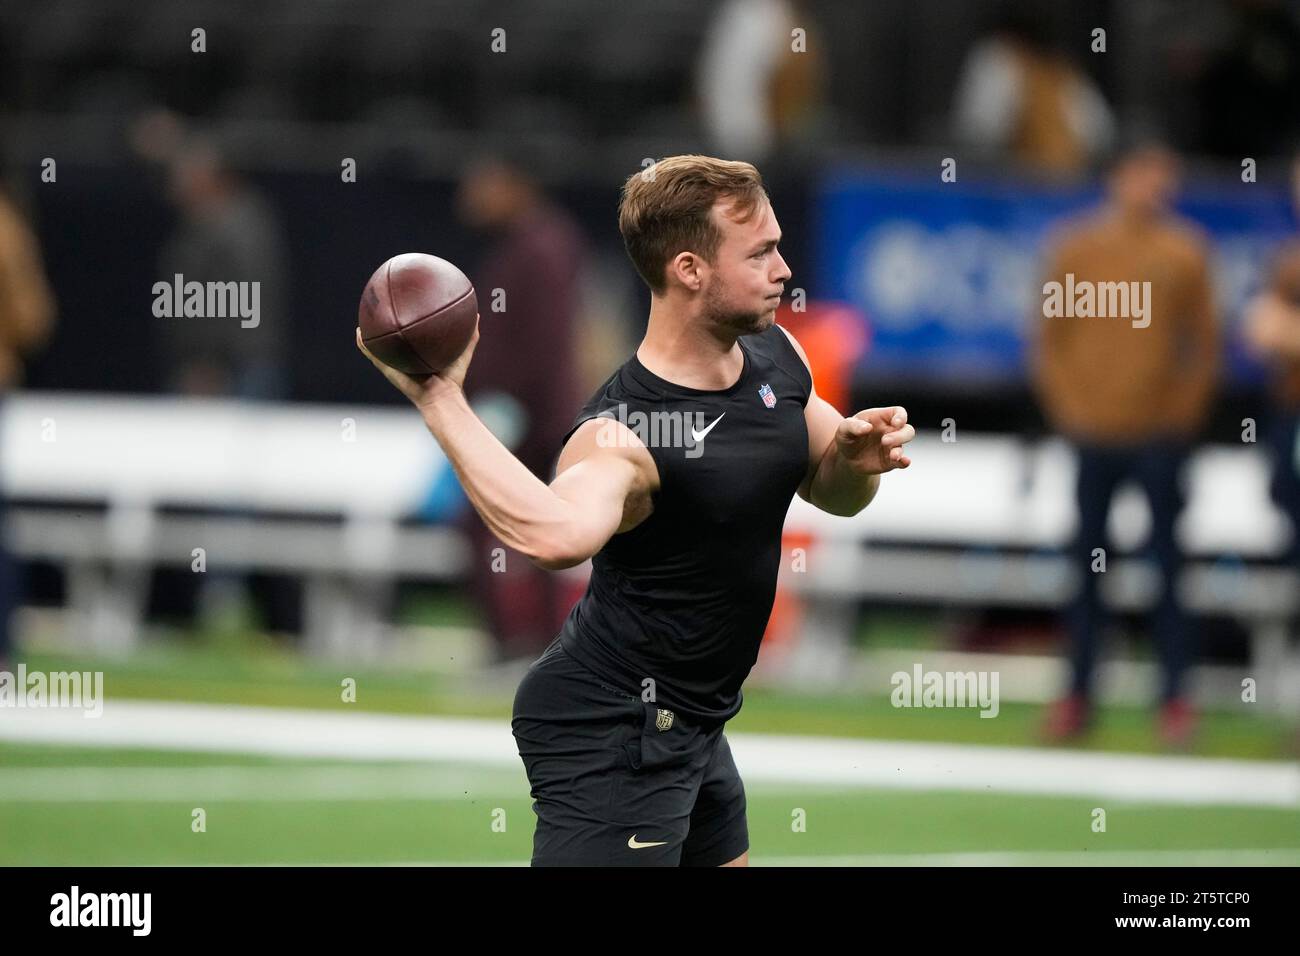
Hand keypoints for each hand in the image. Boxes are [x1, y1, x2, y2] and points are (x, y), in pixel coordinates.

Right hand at [355, 315, 479, 408]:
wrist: (441, 397)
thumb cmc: (453, 379)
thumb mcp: (464, 352)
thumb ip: (470, 334)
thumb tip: (477, 314)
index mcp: (420, 355)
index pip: (412, 338)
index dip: (406, 326)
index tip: (403, 309)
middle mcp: (406, 359)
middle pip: (393, 342)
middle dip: (386, 328)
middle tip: (378, 311)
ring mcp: (396, 365)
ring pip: (378, 349)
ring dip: (369, 336)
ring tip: (361, 321)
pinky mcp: (389, 371)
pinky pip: (374, 356)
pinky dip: (365, 346)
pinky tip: (359, 334)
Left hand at [834, 405, 914, 474]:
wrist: (846, 457)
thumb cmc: (848, 436)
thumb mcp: (844, 428)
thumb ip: (853, 426)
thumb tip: (867, 427)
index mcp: (882, 418)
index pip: (899, 413)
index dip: (901, 417)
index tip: (896, 423)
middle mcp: (891, 432)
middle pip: (907, 430)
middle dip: (900, 436)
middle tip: (885, 441)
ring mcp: (892, 447)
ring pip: (904, 446)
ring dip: (899, 450)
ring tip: (892, 455)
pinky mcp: (891, 461)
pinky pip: (902, 462)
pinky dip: (904, 462)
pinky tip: (904, 462)